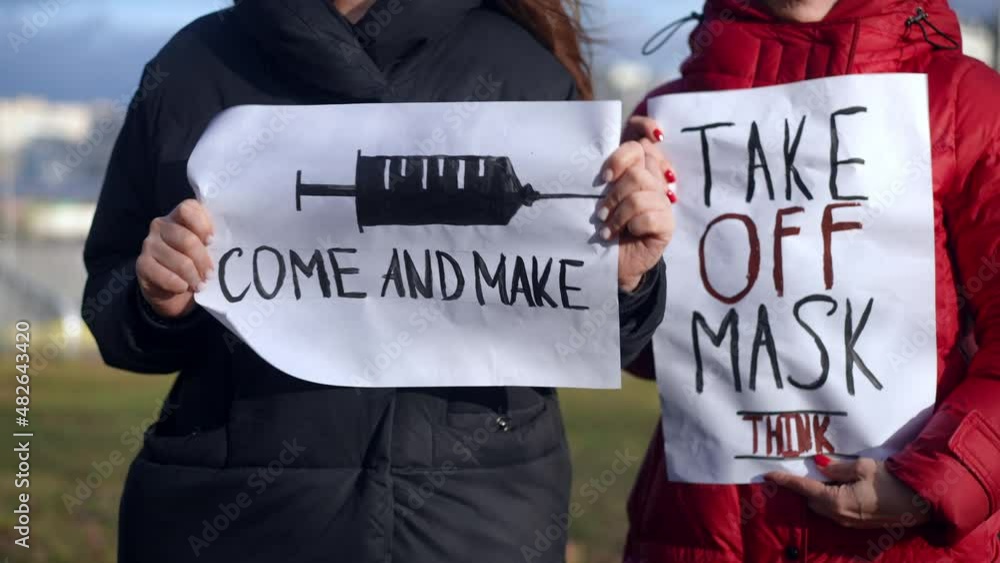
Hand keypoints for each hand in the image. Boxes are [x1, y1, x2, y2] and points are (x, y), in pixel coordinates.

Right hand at [136, 199, 214, 318]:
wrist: (173, 291)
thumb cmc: (195, 265)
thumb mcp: (206, 250)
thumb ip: (211, 241)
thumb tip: (228, 245)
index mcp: (179, 216)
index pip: (188, 208)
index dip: (202, 224)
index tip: (212, 241)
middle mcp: (161, 225)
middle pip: (186, 239)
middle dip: (202, 260)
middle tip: (210, 274)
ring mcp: (149, 244)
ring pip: (178, 260)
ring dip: (193, 276)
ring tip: (200, 285)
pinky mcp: (142, 264)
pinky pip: (163, 274)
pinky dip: (178, 284)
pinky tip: (184, 287)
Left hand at [600, 116, 676, 291]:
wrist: (609, 262)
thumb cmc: (602, 225)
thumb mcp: (595, 196)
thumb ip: (603, 173)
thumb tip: (610, 156)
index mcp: (635, 166)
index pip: (641, 134)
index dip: (638, 131)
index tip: (609, 170)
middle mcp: (652, 178)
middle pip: (639, 164)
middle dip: (614, 190)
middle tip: (601, 210)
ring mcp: (663, 200)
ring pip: (642, 190)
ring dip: (619, 212)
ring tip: (607, 228)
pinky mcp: (668, 223)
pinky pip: (652, 215)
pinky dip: (633, 225)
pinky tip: (626, 234)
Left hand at [765, 457, 930, 528]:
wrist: (921, 502)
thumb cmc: (892, 481)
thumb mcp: (863, 467)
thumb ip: (837, 468)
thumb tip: (818, 465)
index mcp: (836, 501)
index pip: (803, 488)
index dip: (785, 481)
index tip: (768, 475)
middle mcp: (839, 516)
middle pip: (811, 499)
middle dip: (802, 486)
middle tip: (797, 469)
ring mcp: (849, 522)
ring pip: (823, 506)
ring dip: (817, 493)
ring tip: (818, 475)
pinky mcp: (860, 523)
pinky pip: (836, 510)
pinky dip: (831, 498)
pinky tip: (837, 485)